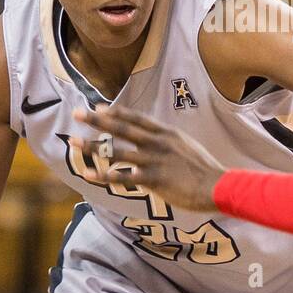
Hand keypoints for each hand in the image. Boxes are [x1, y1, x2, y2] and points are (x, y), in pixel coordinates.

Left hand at [72, 105, 224, 211]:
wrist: (219, 185)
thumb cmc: (204, 170)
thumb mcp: (187, 147)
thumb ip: (169, 143)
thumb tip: (158, 141)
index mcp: (166, 134)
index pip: (136, 118)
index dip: (116, 112)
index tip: (98, 107)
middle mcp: (157, 143)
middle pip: (121, 128)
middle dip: (96, 121)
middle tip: (77, 114)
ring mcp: (154, 160)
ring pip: (116, 151)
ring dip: (92, 147)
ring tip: (73, 142)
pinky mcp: (154, 179)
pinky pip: (124, 177)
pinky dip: (104, 176)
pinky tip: (89, 174)